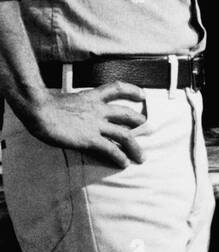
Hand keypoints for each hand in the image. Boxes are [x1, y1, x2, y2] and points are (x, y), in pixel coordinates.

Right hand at [27, 82, 147, 167]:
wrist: (38, 110)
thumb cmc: (43, 106)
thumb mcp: (63, 100)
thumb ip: (73, 106)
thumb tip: (70, 110)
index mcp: (90, 97)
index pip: (116, 88)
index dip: (132, 91)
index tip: (142, 95)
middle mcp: (97, 109)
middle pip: (125, 114)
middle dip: (138, 120)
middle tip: (146, 126)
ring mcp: (95, 124)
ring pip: (124, 135)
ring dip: (135, 147)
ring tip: (141, 156)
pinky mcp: (90, 139)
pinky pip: (111, 149)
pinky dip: (120, 157)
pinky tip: (124, 163)